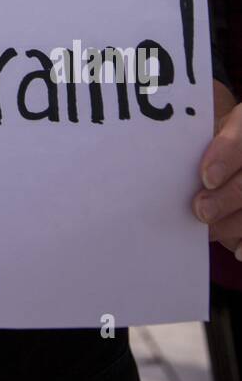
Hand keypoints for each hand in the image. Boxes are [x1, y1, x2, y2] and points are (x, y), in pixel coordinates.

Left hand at [192, 80, 241, 259]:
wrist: (231, 145)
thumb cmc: (202, 140)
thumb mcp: (197, 131)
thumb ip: (186, 144)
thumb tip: (148, 166)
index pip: (241, 133)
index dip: (226, 154)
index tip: (206, 177)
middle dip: (226, 198)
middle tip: (200, 210)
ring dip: (233, 221)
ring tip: (208, 231)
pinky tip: (238, 249)